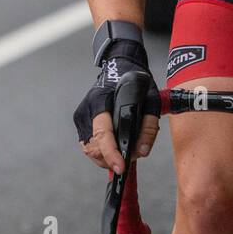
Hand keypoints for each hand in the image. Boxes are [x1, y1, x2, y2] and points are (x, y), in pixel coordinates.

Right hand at [73, 39, 160, 173]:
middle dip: (111, 158)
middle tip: (131, 156)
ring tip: (124, 151)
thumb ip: (149, 126)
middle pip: (93, 147)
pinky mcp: (81, 122)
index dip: (111, 153)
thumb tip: (142, 151)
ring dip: (106, 157)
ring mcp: (81, 116)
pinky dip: (102, 151)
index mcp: (101, 100)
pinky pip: (89, 145)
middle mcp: (87, 109)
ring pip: (89, 150)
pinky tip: (114, 147)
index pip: (103, 133)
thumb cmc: (135, 81)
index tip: (121, 167)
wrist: (119, 66)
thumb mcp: (151, 99)